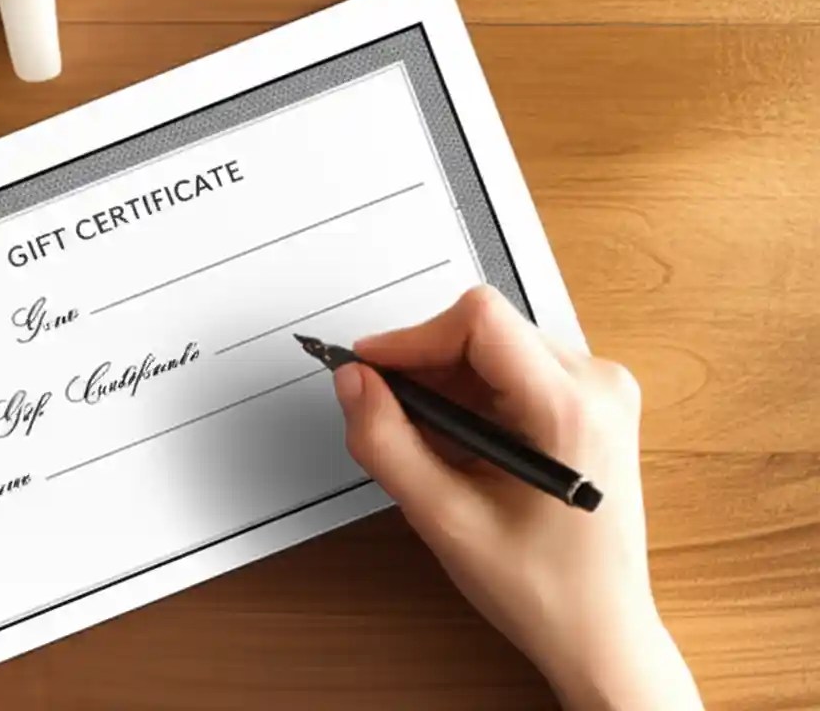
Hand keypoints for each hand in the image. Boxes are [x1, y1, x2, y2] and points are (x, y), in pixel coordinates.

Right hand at [336, 286, 701, 709]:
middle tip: (387, 416)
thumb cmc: (541, 589)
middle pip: (483, 331)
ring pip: (493, 349)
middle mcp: (598, 384)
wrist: (600, 631)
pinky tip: (458, 448)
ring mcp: (600, 391)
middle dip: (424, 367)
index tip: (368, 369)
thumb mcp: (444, 519)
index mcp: (572, 409)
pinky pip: (511, 371)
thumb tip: (353, 382)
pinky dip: (470, 398)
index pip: (479, 321)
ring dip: (445, 386)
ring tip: (426, 446)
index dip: (411, 338)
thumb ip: (387, 443)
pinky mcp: (590, 402)